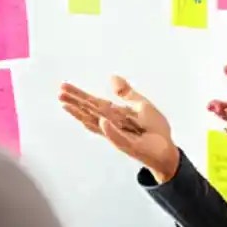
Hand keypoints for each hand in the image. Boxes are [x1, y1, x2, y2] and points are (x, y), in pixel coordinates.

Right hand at [58, 76, 180, 181]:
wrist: (167, 149)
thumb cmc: (154, 129)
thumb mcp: (141, 105)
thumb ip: (126, 93)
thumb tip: (112, 76)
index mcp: (114, 115)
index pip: (93, 103)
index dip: (79, 95)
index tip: (63, 86)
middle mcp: (111, 125)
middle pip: (90, 112)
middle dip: (75, 103)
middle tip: (59, 93)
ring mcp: (118, 136)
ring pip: (98, 124)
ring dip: (83, 115)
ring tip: (68, 105)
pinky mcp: (130, 146)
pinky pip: (118, 138)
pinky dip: (110, 131)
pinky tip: (102, 122)